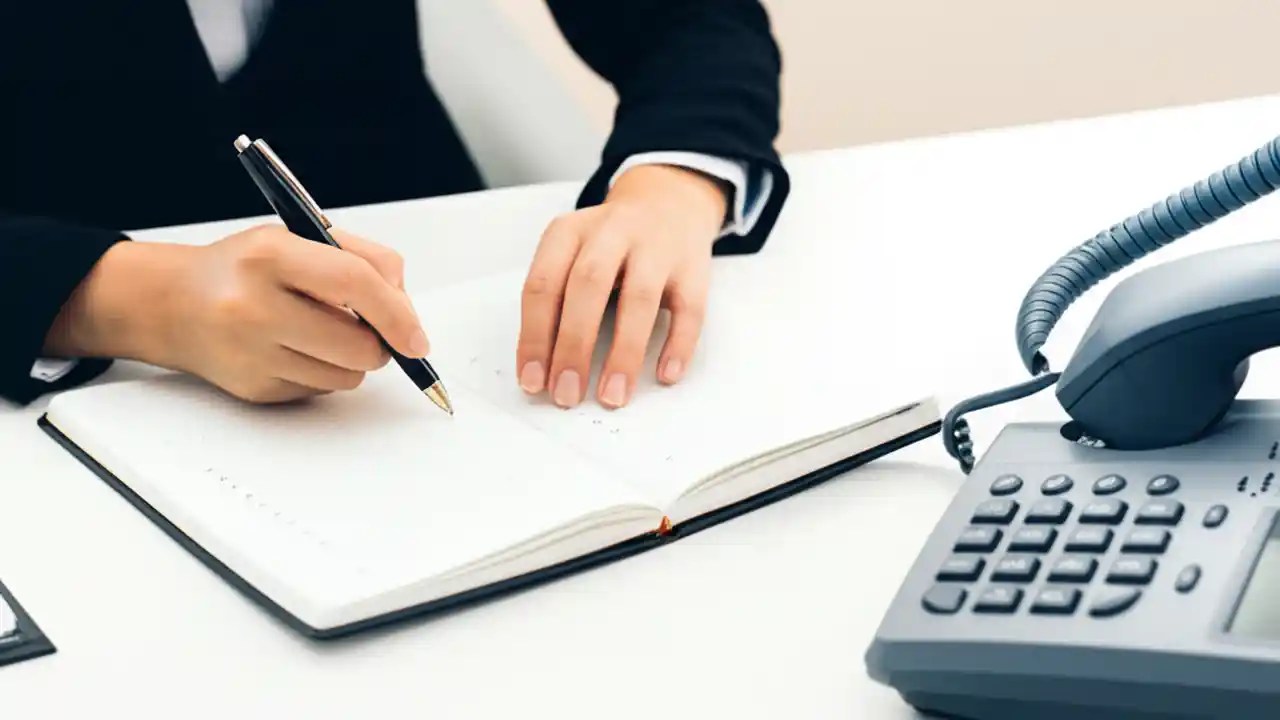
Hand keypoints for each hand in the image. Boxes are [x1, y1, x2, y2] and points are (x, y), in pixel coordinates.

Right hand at [45, 224, 427, 402]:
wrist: (171, 303)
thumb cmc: (245, 268)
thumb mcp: (297, 238)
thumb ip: (363, 259)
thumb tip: (406, 310)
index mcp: (270, 254)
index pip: (353, 283)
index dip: (397, 313)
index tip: (418, 338)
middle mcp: (254, 305)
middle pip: (358, 345)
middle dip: (379, 344)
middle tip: (368, 330)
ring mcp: (251, 353)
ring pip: (347, 377)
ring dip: (351, 360)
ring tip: (319, 332)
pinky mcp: (252, 389)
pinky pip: (321, 392)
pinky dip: (322, 373)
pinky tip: (292, 349)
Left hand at [516, 164, 728, 408]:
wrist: (668, 200)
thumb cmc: (609, 243)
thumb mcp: (571, 253)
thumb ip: (555, 299)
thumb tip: (542, 369)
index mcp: (569, 231)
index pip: (542, 284)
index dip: (534, 337)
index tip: (534, 382)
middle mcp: (612, 232)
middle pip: (587, 287)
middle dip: (574, 346)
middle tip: (567, 394)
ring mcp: (656, 247)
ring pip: (639, 299)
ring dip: (623, 353)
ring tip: (612, 395)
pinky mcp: (693, 267)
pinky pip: (689, 308)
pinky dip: (677, 344)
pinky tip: (665, 374)